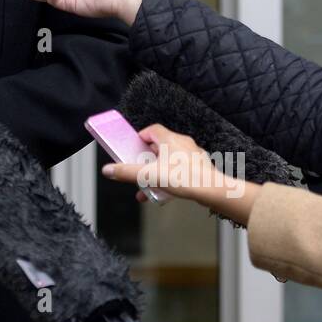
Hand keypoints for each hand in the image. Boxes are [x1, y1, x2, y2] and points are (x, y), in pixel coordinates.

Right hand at [101, 123, 257, 224]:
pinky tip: (166, 192)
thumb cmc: (185, 179)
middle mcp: (182, 143)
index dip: (141, 137)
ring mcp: (193, 155)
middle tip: (140, 168)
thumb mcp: (149, 175)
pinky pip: (180, 169)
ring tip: (151, 185)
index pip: (152, 130)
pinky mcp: (200, 167)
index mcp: (170, 139)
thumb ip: (127, 172)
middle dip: (147, 159)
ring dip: (158, 171)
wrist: (212, 191)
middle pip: (160, 145)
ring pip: (170, 159)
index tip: (133, 146)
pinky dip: (171, 177)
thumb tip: (108, 170)